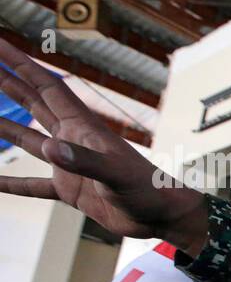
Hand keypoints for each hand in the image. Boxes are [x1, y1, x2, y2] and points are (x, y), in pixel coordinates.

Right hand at [0, 38, 207, 248]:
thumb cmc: (148, 190)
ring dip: (5, 128)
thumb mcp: (116, 174)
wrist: (162, 217)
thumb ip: (84, 161)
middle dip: (9, 84)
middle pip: (34, 105)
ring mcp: (71, 164)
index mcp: (84, 127)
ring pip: (29, 140)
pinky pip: (34, 185)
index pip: (47, 87)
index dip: (23, 64)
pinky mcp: (71, 190)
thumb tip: (49, 148)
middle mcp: (74, 140)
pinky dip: (12, 183)